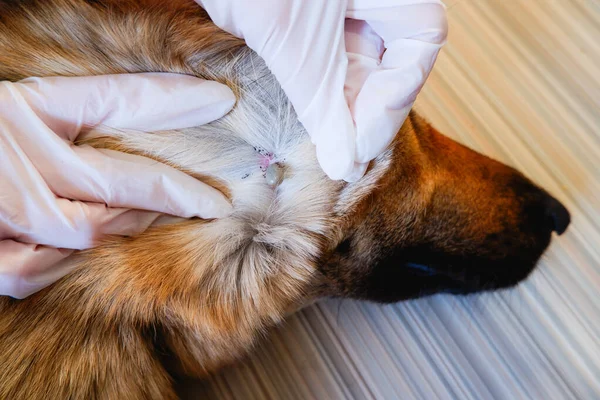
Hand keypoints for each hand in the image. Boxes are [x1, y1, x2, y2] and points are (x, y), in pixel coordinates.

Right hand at [0, 73, 235, 297]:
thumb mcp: (18, 108)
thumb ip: (67, 110)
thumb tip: (143, 109)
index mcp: (25, 108)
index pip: (112, 98)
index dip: (171, 100)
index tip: (220, 101)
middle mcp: (16, 154)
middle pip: (117, 178)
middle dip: (176, 192)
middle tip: (217, 204)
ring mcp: (3, 206)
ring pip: (92, 228)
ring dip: (133, 226)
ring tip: (163, 222)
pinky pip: (38, 269)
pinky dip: (67, 263)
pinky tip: (90, 252)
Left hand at [197, 0, 447, 180]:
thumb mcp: (288, 40)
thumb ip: (321, 102)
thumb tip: (344, 162)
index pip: (421, 38)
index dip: (395, 98)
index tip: (358, 146)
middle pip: (395, 55)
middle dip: (371, 109)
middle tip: (346, 157)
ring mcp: (346, 0)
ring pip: (367, 59)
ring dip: (349, 104)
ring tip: (331, 148)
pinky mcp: (317, 15)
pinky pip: (337, 56)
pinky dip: (327, 88)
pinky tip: (316, 118)